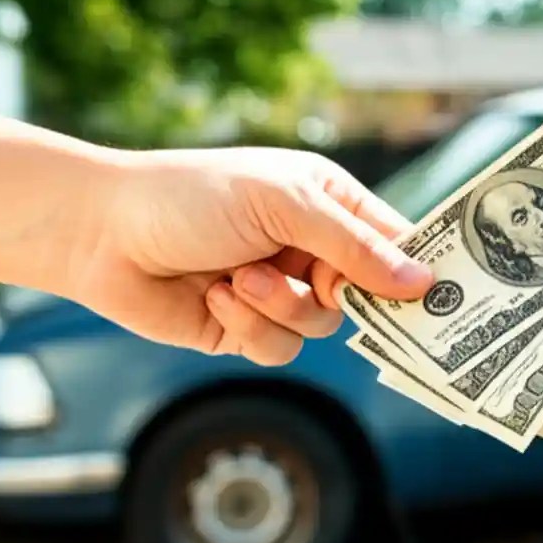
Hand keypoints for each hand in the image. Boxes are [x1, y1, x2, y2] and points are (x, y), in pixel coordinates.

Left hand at [72, 147, 432, 365]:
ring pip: (322, 326)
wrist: (101, 233)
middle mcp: (311, 248)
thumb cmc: (191, 195)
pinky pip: (280, 348)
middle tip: (316, 284)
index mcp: (329, 203)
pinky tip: (217, 295)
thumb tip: (423, 283)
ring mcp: (280, 290)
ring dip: (280, 305)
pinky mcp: (247, 328)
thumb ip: (356, 247)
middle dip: (334, 290)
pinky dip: (250, 325)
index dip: (416, 268)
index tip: (441, 295)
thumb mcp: (284, 205)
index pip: (394, 241)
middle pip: (367, 295)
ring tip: (239, 277)